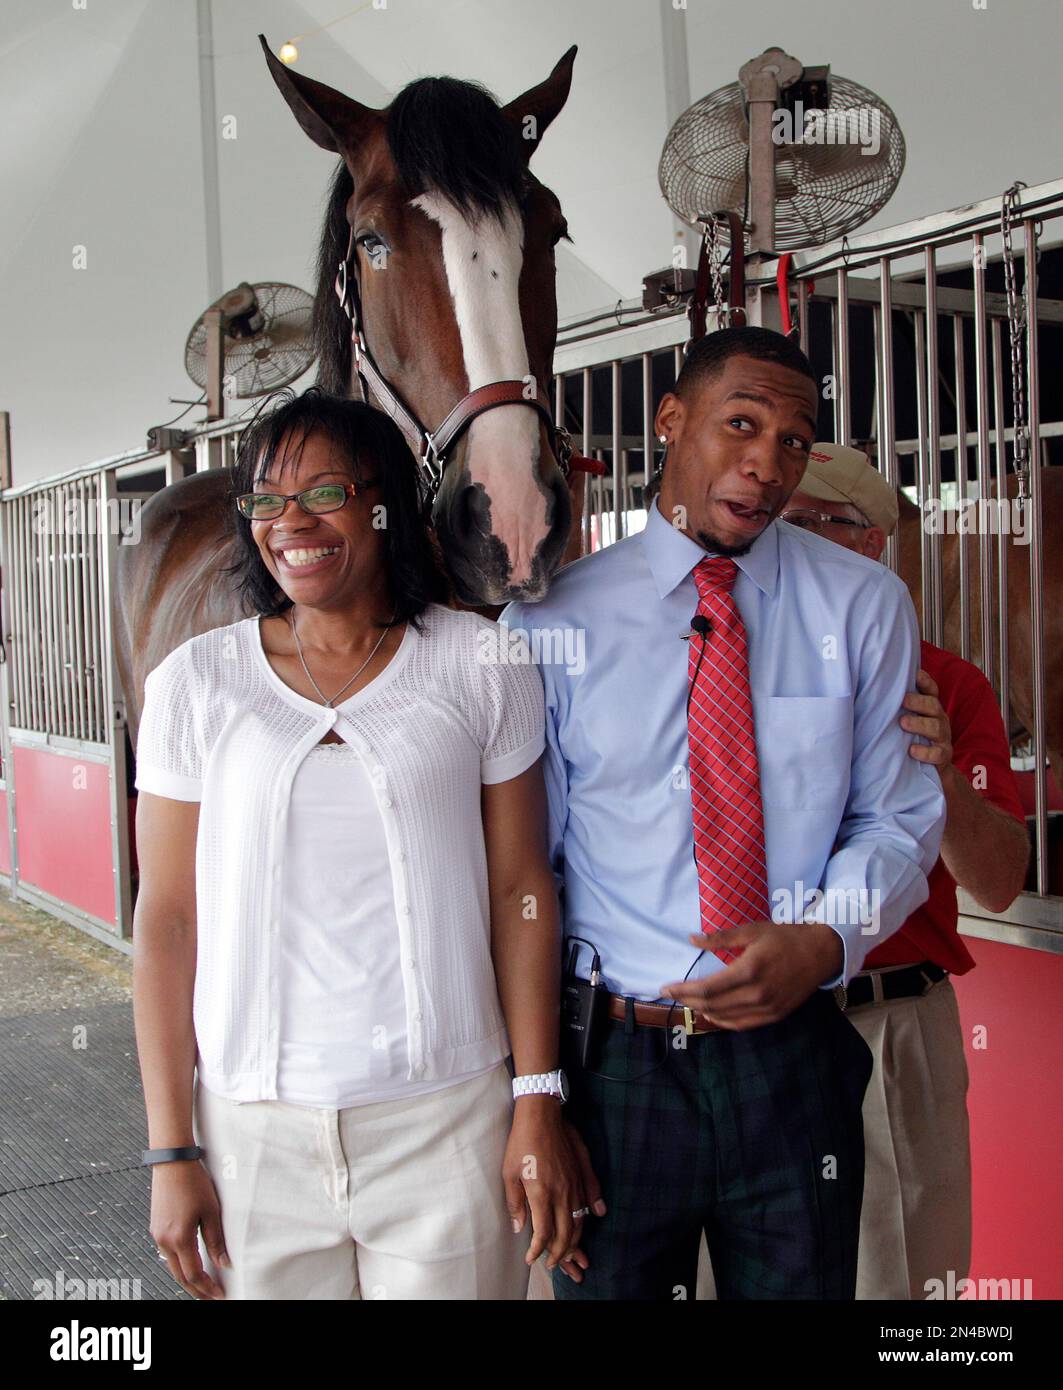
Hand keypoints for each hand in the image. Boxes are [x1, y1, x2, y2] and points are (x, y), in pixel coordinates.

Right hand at [149, 1160, 228, 1298]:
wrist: (172, 1163)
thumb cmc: (193, 1182)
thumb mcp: (211, 1211)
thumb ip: (216, 1241)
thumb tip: (224, 1264)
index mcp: (180, 1239)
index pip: (194, 1275)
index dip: (207, 1288)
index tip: (218, 1295)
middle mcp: (164, 1241)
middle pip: (180, 1276)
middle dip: (196, 1290)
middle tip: (210, 1297)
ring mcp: (157, 1236)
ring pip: (172, 1267)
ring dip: (186, 1278)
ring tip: (202, 1285)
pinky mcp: (155, 1228)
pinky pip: (167, 1254)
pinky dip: (179, 1264)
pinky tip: (188, 1263)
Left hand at [502, 1098, 604, 1281]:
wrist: (541, 1114)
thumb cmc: (521, 1142)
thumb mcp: (509, 1174)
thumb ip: (515, 1203)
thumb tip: (519, 1227)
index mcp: (541, 1194)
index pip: (544, 1233)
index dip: (538, 1250)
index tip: (532, 1258)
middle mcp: (562, 1192)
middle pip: (566, 1232)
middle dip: (561, 1253)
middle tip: (553, 1263)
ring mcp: (575, 1182)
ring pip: (580, 1219)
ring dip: (576, 1238)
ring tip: (571, 1250)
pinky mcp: (582, 1171)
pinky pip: (592, 1195)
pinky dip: (594, 1209)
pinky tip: (596, 1216)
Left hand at [660, 920, 843, 1029]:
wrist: (821, 952)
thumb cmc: (785, 937)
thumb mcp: (752, 930)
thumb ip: (721, 938)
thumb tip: (692, 939)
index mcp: (749, 971)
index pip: (707, 988)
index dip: (683, 991)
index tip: (666, 988)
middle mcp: (757, 994)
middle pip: (712, 1005)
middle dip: (687, 1001)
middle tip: (671, 994)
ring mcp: (767, 1008)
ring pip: (725, 1018)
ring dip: (702, 1012)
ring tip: (687, 1002)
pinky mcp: (775, 1015)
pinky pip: (742, 1025)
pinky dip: (723, 1021)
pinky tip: (712, 1014)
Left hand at [901, 668, 952, 769]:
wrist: (933, 767)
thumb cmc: (914, 737)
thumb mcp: (909, 718)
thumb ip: (898, 706)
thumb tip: (872, 689)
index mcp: (931, 708)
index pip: (932, 690)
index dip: (925, 682)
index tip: (915, 674)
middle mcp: (939, 719)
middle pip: (933, 706)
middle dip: (918, 702)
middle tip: (903, 700)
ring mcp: (943, 737)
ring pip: (936, 728)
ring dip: (920, 724)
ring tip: (903, 723)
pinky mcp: (943, 755)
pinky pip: (938, 753)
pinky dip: (925, 752)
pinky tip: (912, 750)